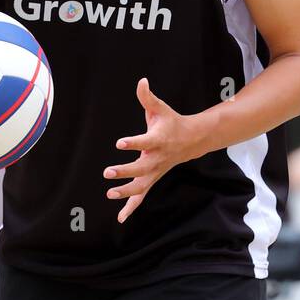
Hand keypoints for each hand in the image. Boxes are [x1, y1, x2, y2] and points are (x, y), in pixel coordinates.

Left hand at [104, 78, 203, 222]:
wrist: (191, 140)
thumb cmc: (171, 122)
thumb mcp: (160, 108)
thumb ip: (147, 97)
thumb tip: (141, 81)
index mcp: (158, 140)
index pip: (145, 142)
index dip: (133, 142)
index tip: (119, 142)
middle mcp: (157, 158)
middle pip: (141, 168)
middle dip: (125, 172)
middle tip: (107, 172)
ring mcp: (155, 171)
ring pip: (141, 186)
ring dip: (126, 192)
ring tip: (109, 193)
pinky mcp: (152, 179)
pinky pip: (141, 196)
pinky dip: (131, 207)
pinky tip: (120, 218)